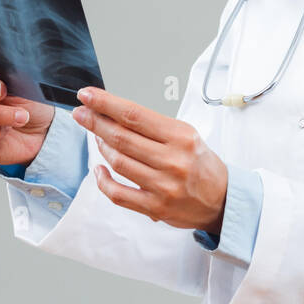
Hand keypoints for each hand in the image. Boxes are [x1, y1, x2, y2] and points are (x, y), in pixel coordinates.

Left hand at [72, 86, 227, 234]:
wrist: (222, 200)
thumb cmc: (201, 164)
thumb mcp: (187, 136)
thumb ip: (154, 127)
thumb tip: (116, 114)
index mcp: (181, 137)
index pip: (135, 115)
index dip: (106, 104)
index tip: (88, 95)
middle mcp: (172, 160)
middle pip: (121, 137)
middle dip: (95, 122)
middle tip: (81, 112)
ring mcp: (163, 186)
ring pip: (118, 162)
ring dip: (101, 146)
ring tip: (96, 136)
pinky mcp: (155, 207)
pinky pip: (118, 194)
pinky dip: (103, 180)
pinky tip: (98, 169)